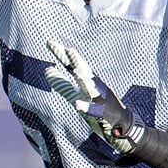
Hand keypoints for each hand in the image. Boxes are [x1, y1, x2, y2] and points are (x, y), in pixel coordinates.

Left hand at [44, 40, 144, 154]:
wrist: (120, 125)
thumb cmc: (97, 107)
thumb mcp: (75, 95)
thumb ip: (62, 83)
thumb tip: (46, 70)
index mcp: (87, 80)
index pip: (72, 64)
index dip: (61, 54)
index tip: (49, 42)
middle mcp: (94, 86)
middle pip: (84, 71)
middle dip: (77, 61)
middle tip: (69, 50)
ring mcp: (100, 99)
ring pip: (92, 88)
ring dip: (84, 80)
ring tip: (76, 71)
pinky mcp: (102, 113)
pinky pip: (94, 110)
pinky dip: (86, 107)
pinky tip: (77, 104)